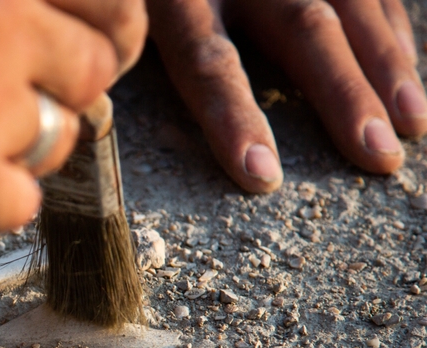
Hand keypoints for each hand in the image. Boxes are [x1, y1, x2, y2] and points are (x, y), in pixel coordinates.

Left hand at [147, 0, 426, 192]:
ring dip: (386, 64)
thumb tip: (105, 117)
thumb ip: (123, 47)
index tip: (262, 177)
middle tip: (379, 158)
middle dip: (343, 94)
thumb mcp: (124, 8)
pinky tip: (405, 78)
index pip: (206, 58)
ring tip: (412, 126)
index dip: (233, 117)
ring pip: (349, 1)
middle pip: (300, 28)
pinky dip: (388, 29)